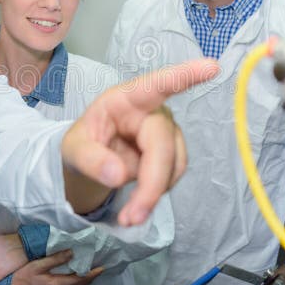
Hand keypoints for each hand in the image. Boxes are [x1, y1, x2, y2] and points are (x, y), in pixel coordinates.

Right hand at [9, 249, 103, 284]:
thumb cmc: (22, 274)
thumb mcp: (38, 263)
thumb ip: (55, 258)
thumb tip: (71, 252)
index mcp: (55, 283)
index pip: (79, 279)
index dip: (91, 274)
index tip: (101, 268)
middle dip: (91, 279)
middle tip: (100, 270)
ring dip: (84, 284)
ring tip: (91, 276)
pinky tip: (76, 283)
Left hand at [62, 58, 218, 225]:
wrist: (91, 159)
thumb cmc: (84, 143)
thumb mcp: (73, 150)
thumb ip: (91, 160)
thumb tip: (119, 174)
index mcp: (126, 99)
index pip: (157, 85)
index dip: (185, 76)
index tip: (211, 67)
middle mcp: (152, 111)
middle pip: (163, 144)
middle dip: (151, 183)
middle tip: (132, 217)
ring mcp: (167, 130)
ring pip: (173, 164)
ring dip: (153, 193)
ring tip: (129, 212)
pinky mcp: (173, 150)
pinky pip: (173, 175)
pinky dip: (157, 192)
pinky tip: (140, 197)